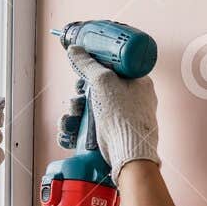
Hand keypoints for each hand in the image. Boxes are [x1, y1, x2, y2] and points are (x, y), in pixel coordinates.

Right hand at [67, 46, 158, 179]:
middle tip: (77, 101)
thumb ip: (88, 65)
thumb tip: (76, 50)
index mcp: (137, 83)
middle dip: (79, 96)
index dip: (93, 70)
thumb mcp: (104, 82)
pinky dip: (76, 130)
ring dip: (74, 114)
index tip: (82, 75)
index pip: (112, 68)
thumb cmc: (124, 117)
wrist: (130, 155)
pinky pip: (89, 128)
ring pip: (90, 110)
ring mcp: (121, 119)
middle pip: (97, 90)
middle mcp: (132, 100)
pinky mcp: (111, 136)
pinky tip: (69, 133)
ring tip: (71, 120)